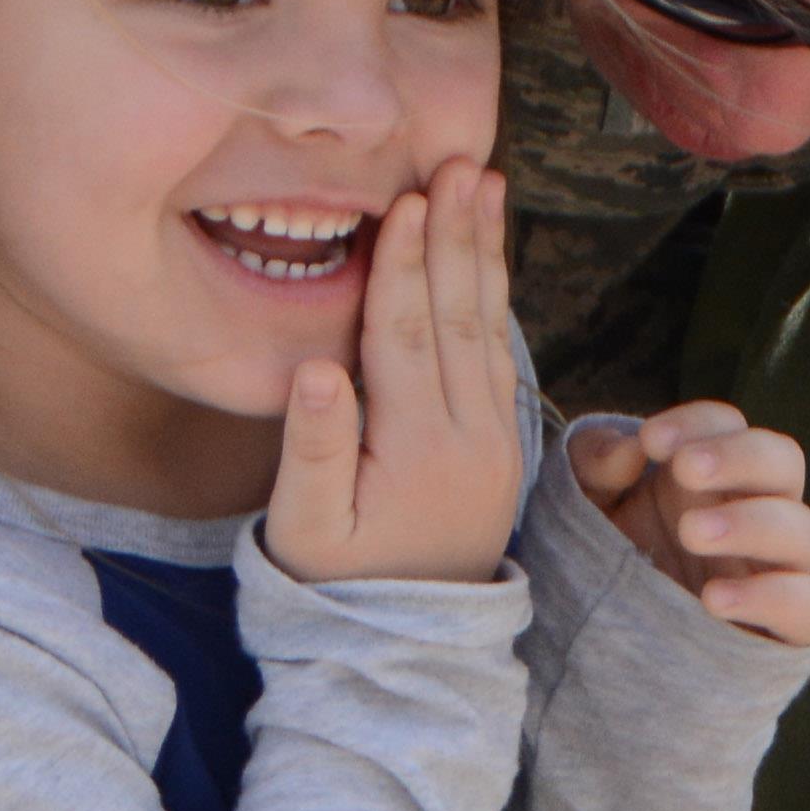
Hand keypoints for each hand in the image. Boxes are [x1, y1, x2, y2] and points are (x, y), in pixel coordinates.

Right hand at [264, 160, 528, 587]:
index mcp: (419, 449)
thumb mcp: (307, 527)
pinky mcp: (503, 442)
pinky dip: (494, 294)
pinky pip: (500, 351)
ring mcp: (496, 438)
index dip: (406, 265)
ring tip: (485, 185)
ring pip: (491, 327)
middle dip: (458, 235)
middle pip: (462, 316)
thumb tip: (317, 365)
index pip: (408, 336)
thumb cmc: (336, 583)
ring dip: (485, 252)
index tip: (408, 199)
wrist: (407, 646)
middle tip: (462, 164)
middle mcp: (471, 436)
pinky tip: (487, 253)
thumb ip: (315, 446)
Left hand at [571, 400, 809, 646]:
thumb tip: (629, 450)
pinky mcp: (784, 629)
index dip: (698, 424)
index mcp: (710, 476)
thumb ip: (594, 465)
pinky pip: (809, 606)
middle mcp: (752, 512)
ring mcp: (773, 570)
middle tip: (684, 471)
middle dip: (738, 457)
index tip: (651, 442)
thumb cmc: (607, 564)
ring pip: (801, 530)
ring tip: (690, 534)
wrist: (609, 654)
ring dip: (751, 523)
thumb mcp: (584, 507)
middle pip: (783, 460)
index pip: (728, 426)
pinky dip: (771, 597)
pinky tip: (713, 599)